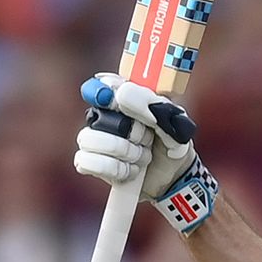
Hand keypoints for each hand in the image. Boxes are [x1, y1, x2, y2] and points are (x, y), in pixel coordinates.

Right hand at [73, 76, 196, 201]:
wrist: (174, 176)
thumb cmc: (171, 142)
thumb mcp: (174, 122)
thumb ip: (153, 104)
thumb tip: (121, 95)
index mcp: (122, 96)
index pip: (104, 85)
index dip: (111, 94)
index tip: (124, 103)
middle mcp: (103, 114)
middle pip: (100, 116)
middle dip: (133, 133)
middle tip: (149, 139)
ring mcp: (93, 138)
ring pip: (90, 139)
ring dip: (125, 152)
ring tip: (141, 156)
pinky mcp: (89, 162)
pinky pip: (87, 161)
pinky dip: (114, 169)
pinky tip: (129, 170)